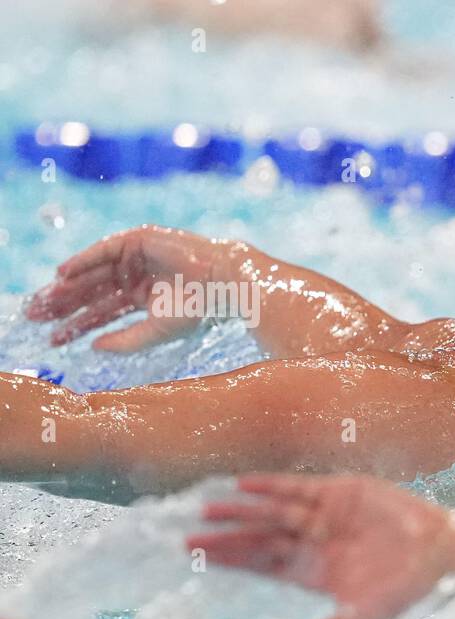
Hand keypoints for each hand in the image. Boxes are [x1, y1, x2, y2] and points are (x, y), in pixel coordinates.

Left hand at [26, 225, 245, 350]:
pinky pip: (103, 250)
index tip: (54, 338)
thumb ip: (125, 341)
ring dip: (68, 286)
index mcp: (143, 300)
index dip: (78, 326)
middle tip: (36, 316)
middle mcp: (136, 279)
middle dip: (64, 306)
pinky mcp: (139, 240)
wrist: (222, 283)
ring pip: (93, 274)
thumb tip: (94, 347)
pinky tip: (62, 274)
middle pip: (91, 293)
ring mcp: (137, 259)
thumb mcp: (156, 332)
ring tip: (44, 300)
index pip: (102, 313)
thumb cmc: (197, 311)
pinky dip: (82, 260)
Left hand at [188, 474, 454, 618]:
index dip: (231, 560)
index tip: (196, 556)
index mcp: (317, 574)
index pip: (264, 565)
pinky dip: (271, 485)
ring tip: (207, 508)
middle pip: (262, 538)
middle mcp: (317, 543)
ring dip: (242, 509)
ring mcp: (329, 515)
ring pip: (274, 511)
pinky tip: (242, 484)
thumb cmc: (407, 592)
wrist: (443, 554)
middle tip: (188, 535)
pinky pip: (299, 487)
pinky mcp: (344, 491)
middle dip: (227, 537)